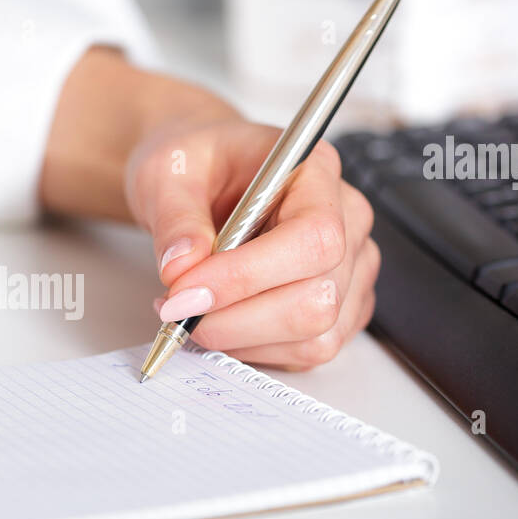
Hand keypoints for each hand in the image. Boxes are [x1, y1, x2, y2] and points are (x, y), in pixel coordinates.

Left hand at [41, 48, 377, 369]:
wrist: (202, 180)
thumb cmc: (197, 167)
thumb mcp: (168, 173)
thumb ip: (174, 217)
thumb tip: (181, 268)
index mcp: (316, 172)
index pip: (313, 237)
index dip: (248, 276)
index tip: (186, 292)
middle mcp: (347, 221)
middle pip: (318, 297)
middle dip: (236, 318)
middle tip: (176, 310)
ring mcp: (350, 269)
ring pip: (315, 335)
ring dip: (242, 339)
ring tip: (192, 313)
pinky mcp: (340, 308)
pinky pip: (307, 351)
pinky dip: (254, 349)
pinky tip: (221, 322)